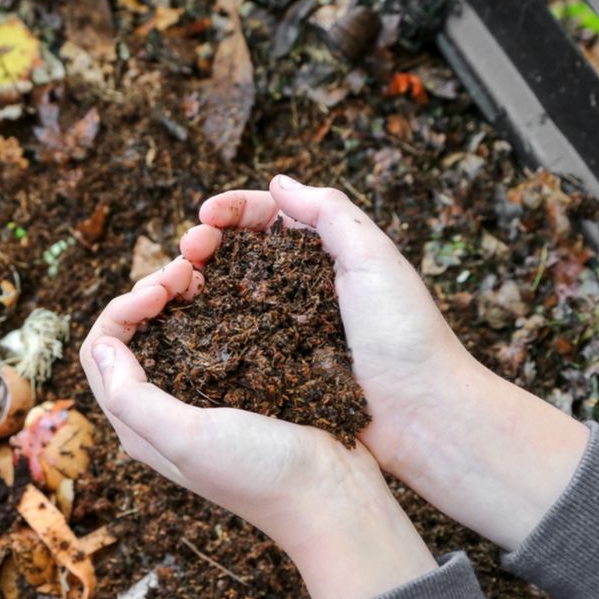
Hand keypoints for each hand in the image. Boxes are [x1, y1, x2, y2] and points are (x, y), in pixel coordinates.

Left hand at [79, 258, 437, 598]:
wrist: (333, 496)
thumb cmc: (259, 473)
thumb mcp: (187, 439)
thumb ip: (133, 398)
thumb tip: (102, 345)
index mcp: (139, 425)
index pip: (101, 350)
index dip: (122, 309)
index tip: (160, 290)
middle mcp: (163, 409)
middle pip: (132, 334)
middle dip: (149, 293)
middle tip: (186, 270)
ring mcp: (203, 395)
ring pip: (170, 329)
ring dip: (178, 295)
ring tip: (204, 273)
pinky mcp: (240, 384)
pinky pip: (212, 334)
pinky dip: (212, 306)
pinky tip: (232, 290)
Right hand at [181, 175, 588, 549]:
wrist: (422, 416)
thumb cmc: (405, 335)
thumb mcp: (374, 258)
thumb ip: (330, 213)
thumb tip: (278, 182)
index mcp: (327, 254)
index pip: (269, 217)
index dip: (232, 210)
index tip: (204, 216)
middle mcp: (302, 287)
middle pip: (240, 252)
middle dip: (206, 243)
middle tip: (185, 252)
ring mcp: (286, 329)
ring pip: (229, 294)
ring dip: (198, 282)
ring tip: (177, 284)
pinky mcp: (277, 368)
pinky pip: (234, 340)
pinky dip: (206, 326)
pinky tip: (187, 324)